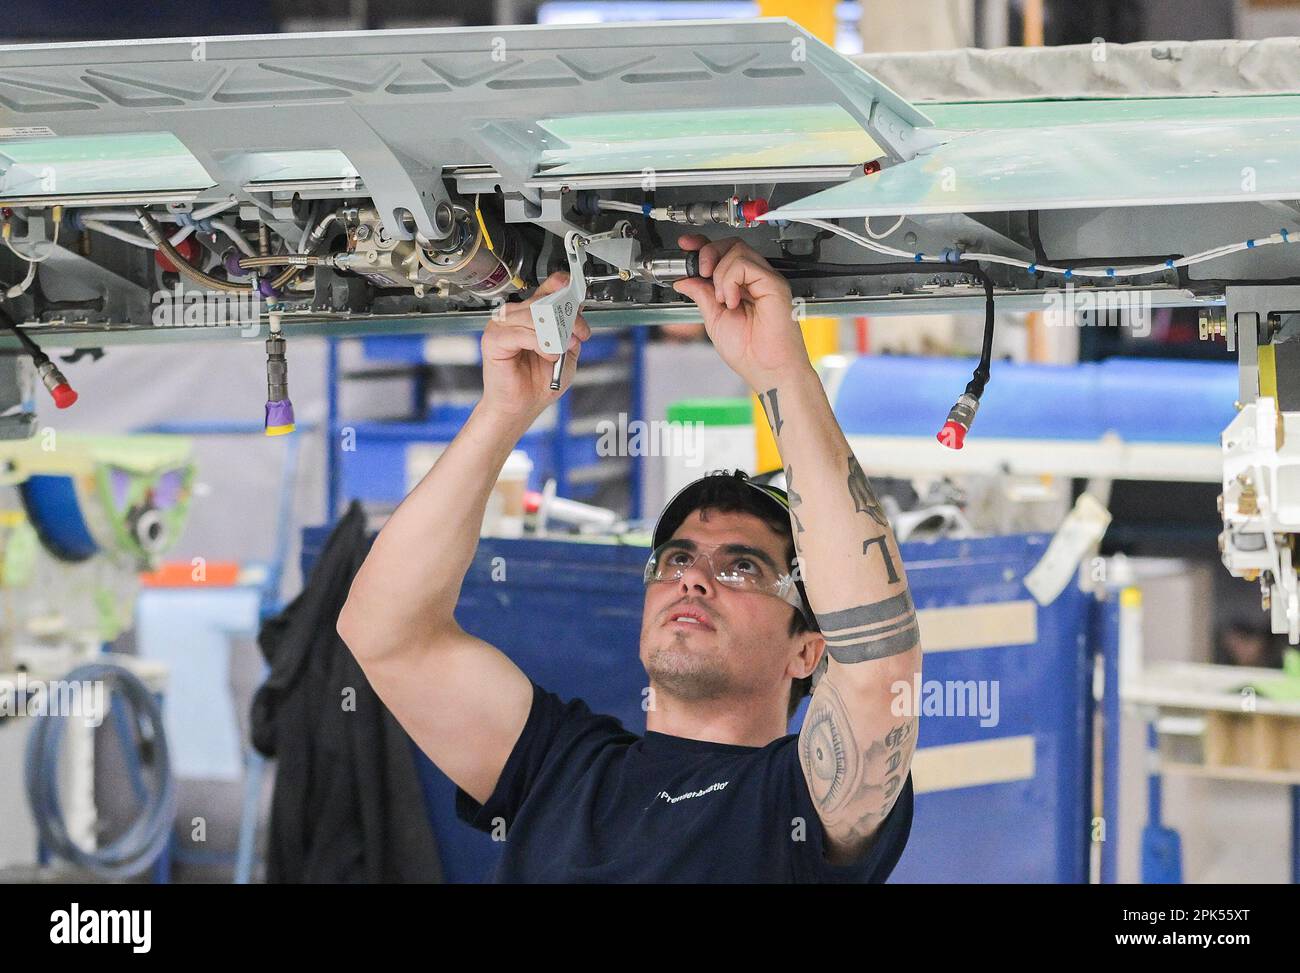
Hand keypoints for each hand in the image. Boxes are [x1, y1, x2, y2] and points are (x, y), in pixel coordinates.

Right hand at [480, 272, 590, 423]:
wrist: (522, 407)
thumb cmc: (538, 383)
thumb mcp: (565, 352)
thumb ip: (571, 330)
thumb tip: (578, 308)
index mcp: (529, 316)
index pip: (543, 291)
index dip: (559, 287)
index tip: (573, 291)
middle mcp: (514, 317)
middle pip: (542, 301)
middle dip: (566, 316)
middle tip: (578, 333)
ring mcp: (501, 326)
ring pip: (532, 315)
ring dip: (555, 333)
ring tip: (562, 349)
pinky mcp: (494, 340)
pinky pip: (522, 333)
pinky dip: (541, 344)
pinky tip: (549, 355)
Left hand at [672, 235, 812, 389]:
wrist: (766, 369)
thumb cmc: (749, 352)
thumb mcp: (714, 319)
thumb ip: (701, 295)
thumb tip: (684, 279)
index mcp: (740, 286)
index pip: (723, 253)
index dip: (702, 245)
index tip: (685, 245)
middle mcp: (754, 280)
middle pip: (730, 244)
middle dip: (708, 253)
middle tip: (701, 273)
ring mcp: (765, 279)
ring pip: (736, 251)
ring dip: (720, 274)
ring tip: (724, 300)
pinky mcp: (773, 283)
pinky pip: (745, 264)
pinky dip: (730, 280)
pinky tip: (734, 301)